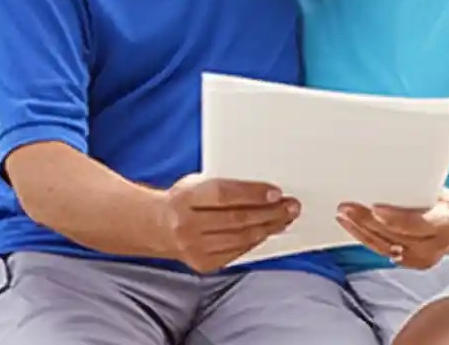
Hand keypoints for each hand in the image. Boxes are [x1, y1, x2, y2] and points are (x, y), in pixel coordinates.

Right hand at [156, 174, 299, 272]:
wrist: (158, 227)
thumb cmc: (184, 199)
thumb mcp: (195, 183)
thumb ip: (223, 184)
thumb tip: (262, 190)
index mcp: (184, 198)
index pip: (223, 195)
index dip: (251, 193)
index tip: (276, 192)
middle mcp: (186, 225)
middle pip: (237, 219)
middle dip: (269, 212)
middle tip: (291, 206)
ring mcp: (194, 248)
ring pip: (240, 238)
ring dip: (268, 228)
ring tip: (285, 218)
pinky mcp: (203, 264)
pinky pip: (237, 252)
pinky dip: (255, 241)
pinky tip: (268, 231)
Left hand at [335, 195, 448, 269]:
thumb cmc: (446, 200)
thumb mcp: (438, 190)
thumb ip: (415, 190)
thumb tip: (381, 178)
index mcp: (444, 224)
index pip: (417, 224)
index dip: (395, 218)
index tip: (374, 208)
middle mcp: (434, 247)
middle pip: (395, 236)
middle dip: (367, 221)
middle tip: (347, 207)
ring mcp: (422, 259)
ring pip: (384, 246)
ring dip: (360, 230)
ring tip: (343, 215)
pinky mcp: (411, 263)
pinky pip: (384, 250)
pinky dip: (366, 238)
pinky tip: (352, 226)